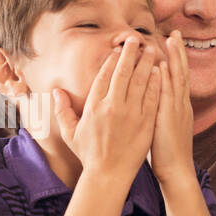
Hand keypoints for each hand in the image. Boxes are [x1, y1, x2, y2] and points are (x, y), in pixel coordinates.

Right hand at [52, 35, 160, 181]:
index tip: (116, 50)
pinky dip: (156, 83)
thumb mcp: (70, 133)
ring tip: (151, 50)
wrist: (109, 175)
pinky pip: (152, 97)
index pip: (103, 76)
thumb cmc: (89, 155)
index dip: (111, 61)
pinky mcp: (146, 122)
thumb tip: (55, 92)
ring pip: (140, 81)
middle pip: (122, 73)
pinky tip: (159, 72)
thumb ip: (63, 111)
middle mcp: (112, 106)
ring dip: (146, 63)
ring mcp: (131, 114)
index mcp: (94, 107)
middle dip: (129, 54)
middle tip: (135, 40)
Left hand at [150, 30, 194, 187]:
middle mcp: (180, 104)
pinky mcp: (169, 119)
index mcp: (178, 106)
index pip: (177, 77)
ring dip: (174, 59)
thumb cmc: (166, 152)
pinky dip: (165, 80)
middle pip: (180, 72)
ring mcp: (176, 110)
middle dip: (177, 52)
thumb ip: (160, 111)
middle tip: (174, 32)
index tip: (170, 42)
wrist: (176, 171)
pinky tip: (161, 66)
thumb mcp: (165, 127)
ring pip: (176, 79)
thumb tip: (151, 101)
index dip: (175, 59)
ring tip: (171, 40)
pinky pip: (167, 95)